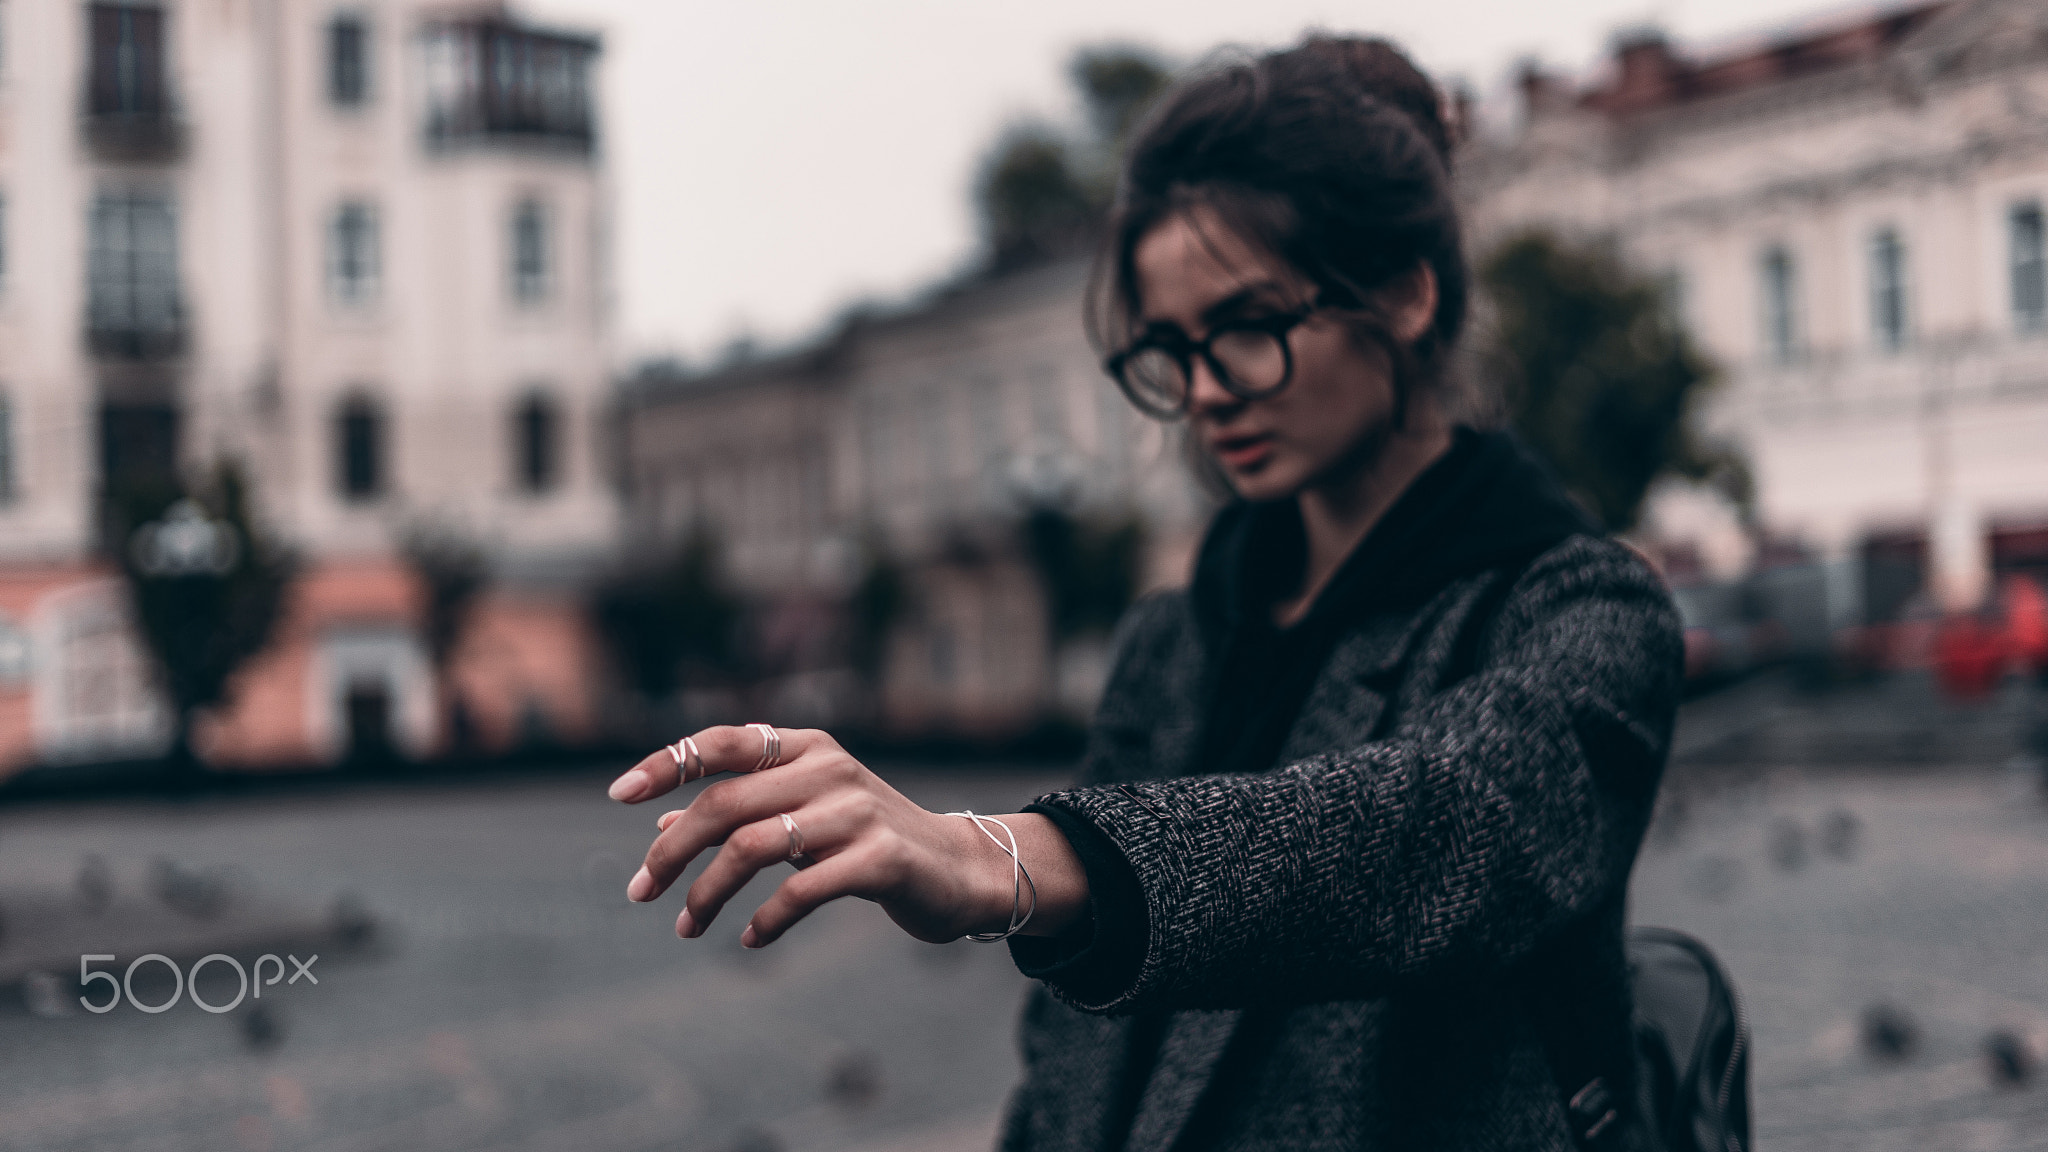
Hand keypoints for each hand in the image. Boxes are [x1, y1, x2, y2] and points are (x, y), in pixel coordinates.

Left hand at [607, 726, 1087, 946]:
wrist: (959, 869)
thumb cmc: (867, 839)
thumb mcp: (803, 814)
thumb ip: (740, 813)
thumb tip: (661, 826)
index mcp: (806, 746)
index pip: (722, 742)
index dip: (666, 764)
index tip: (618, 796)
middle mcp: (829, 768)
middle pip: (725, 802)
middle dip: (672, 852)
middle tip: (641, 892)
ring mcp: (856, 811)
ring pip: (753, 847)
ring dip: (707, 893)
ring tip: (687, 928)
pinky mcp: (880, 858)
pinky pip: (802, 889)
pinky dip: (765, 919)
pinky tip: (749, 940)